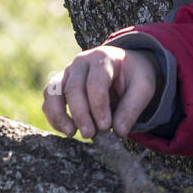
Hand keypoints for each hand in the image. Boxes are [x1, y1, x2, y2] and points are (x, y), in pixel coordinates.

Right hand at [42, 44, 157, 139]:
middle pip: (73, 88)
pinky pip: (49, 99)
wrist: (126, 66)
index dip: (99, 106)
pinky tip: (68, 130)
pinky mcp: (60, 84)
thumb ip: (131, 109)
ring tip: (72, 133)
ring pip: (53, 91)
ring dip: (59, 115)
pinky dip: (53, 116)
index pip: (96, 82)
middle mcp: (81, 62)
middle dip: (81, 114)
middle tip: (90, 135)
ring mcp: (68, 72)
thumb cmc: (134, 76)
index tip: (105, 126)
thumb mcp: (143, 88)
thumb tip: (119, 132)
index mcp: (104, 57)